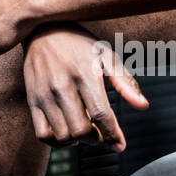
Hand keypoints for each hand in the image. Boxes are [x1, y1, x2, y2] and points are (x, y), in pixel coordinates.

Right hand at [23, 25, 147, 152]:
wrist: (43, 30)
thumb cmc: (78, 44)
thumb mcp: (106, 56)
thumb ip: (125, 82)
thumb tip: (142, 105)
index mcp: (85, 74)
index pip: (101, 114)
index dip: (112, 134)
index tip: (119, 145)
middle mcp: (62, 85)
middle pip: (81, 130)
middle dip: (96, 139)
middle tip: (101, 134)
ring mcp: (44, 94)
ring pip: (63, 136)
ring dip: (78, 142)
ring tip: (85, 131)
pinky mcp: (32, 100)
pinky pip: (42, 134)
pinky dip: (57, 142)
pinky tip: (67, 134)